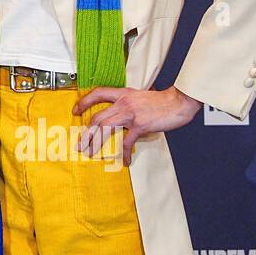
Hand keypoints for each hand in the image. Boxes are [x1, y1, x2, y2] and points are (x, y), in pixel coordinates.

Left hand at [72, 85, 201, 166]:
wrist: (179, 101)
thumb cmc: (162, 101)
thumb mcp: (140, 97)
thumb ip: (128, 104)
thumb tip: (119, 116)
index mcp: (123, 94)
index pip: (98, 93)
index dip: (84, 102)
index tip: (76, 111)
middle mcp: (124, 103)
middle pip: (97, 118)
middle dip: (86, 133)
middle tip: (80, 144)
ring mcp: (131, 114)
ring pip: (105, 128)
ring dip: (96, 143)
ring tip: (91, 153)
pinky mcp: (140, 125)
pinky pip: (126, 141)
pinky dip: (123, 153)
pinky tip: (124, 161)